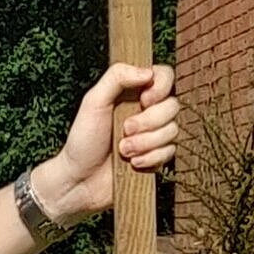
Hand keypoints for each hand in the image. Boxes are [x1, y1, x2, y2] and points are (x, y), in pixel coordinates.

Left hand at [32, 63, 179, 224]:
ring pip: (173, 130)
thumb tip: (147, 71)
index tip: (144, 100)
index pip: (163, 76)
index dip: (161, 87)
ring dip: (146, 143)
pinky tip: (133, 164)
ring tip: (123, 150)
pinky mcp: (157, 157)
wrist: (81, 181)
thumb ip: (116, 78)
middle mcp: (146, 111)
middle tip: (124, 131)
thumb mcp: (93, 102)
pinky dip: (151, 158)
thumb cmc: (83, 140)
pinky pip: (170, 152)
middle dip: (149, 122)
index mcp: (132, 93)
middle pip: (172, 105)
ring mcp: (153, 135)